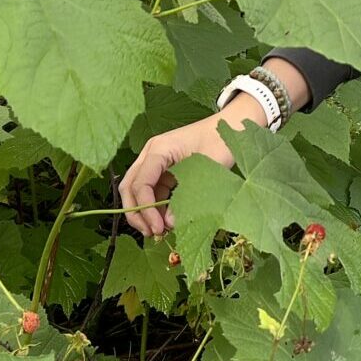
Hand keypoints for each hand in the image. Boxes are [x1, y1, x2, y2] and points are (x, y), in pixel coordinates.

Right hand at [118, 110, 244, 237]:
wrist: (231, 127)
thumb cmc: (221, 142)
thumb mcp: (206, 171)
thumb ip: (187, 197)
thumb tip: (170, 222)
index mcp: (158, 149)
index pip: (140, 183)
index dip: (145, 209)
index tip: (158, 228)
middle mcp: (151, 154)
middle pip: (130, 187)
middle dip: (137, 213)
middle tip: (151, 233)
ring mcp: (156, 162)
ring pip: (139, 191)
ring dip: (145, 212)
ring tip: (160, 231)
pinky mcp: (165, 170)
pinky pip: (153, 191)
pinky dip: (156, 207)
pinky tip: (167, 221)